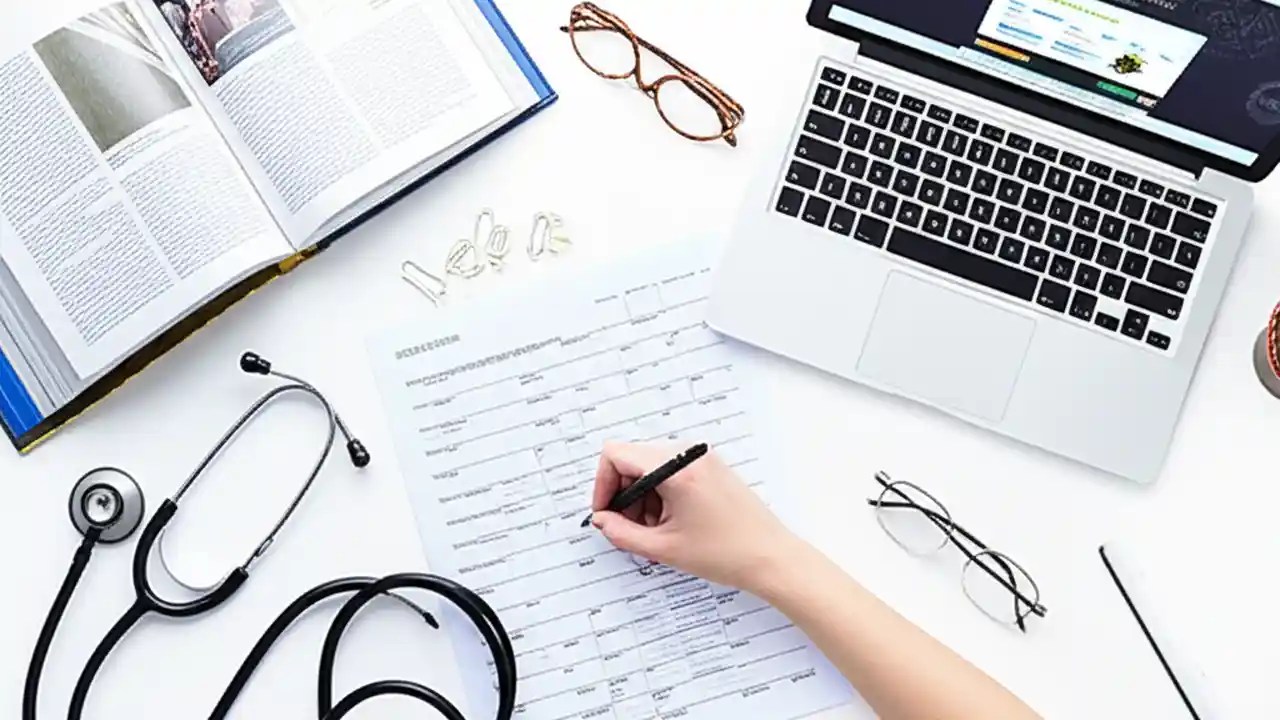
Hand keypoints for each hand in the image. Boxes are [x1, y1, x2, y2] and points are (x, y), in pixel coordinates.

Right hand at [588, 442, 801, 589]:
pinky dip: (662, 493)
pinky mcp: (711, 467)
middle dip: (624, 494)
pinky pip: (672, 470)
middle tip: (628, 526)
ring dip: (643, 496)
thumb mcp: (662, 548)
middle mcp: (690, 455)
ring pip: (651, 466)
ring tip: (655, 530)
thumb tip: (602, 520)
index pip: (616, 454)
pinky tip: (671, 522)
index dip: (603, 484)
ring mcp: (703, 458)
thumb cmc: (729, 553)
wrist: (771, 558)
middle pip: (632, 459)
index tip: (606, 510)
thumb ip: (621, 532)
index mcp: (676, 468)